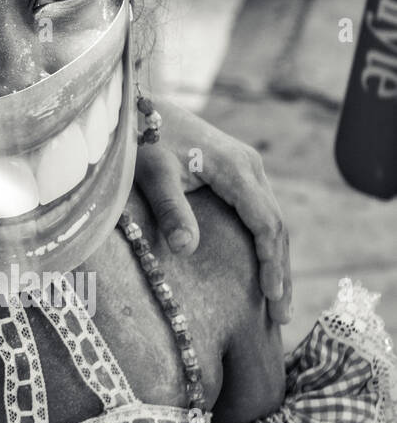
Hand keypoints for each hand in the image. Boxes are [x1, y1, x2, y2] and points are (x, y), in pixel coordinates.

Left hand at [134, 100, 292, 323]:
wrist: (140, 106)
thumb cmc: (143, 139)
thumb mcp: (153, 173)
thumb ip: (171, 209)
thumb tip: (187, 249)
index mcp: (237, 169)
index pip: (265, 224)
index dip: (270, 262)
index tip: (271, 296)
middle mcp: (250, 167)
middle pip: (277, 226)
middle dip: (280, 271)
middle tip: (282, 315)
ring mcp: (247, 168)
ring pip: (272, 220)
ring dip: (276, 259)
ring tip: (278, 300)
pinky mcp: (236, 171)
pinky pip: (260, 212)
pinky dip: (265, 242)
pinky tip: (263, 266)